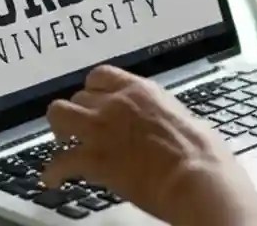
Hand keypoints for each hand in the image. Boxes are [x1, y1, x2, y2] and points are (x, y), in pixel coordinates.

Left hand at [43, 65, 256, 225]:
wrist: (196, 178)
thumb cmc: (202, 154)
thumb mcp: (184, 120)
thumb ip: (162, 116)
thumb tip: (163, 124)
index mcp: (141, 91)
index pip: (101, 76)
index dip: (93, 90)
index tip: (94, 102)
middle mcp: (116, 103)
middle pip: (78, 96)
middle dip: (78, 113)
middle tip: (82, 131)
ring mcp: (101, 129)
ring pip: (59, 115)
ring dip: (60, 130)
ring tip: (65, 145)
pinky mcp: (93, 158)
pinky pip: (58, 161)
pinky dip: (53, 172)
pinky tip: (53, 180)